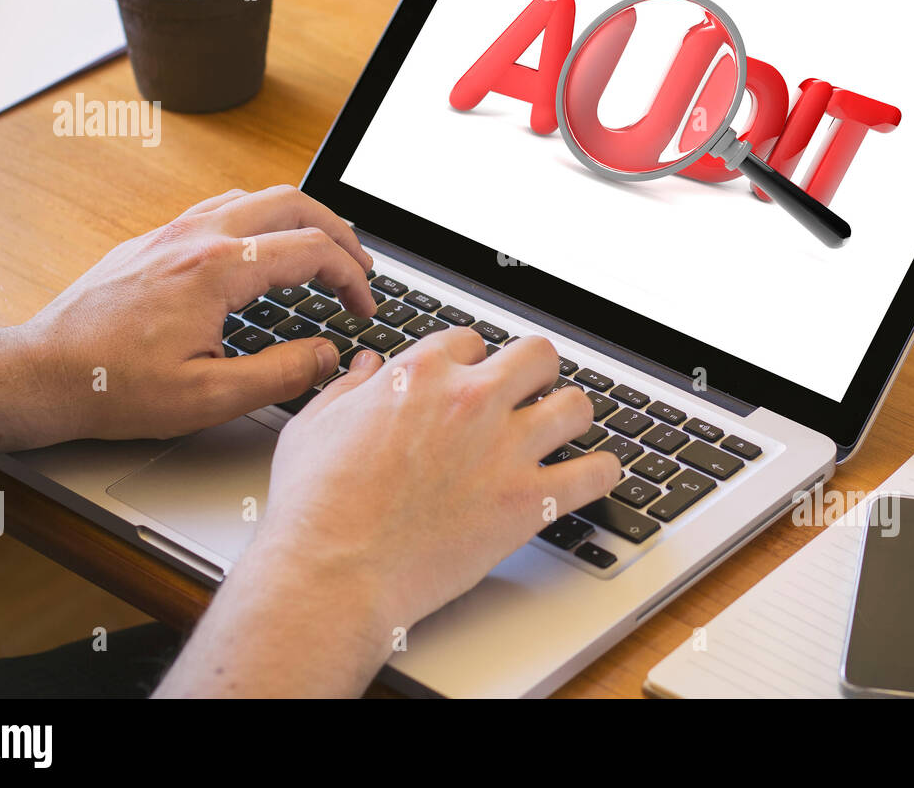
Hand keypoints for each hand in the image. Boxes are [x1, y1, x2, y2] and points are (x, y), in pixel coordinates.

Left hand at [18, 185, 376, 443]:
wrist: (42, 372)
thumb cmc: (114, 386)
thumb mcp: (208, 398)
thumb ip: (280, 374)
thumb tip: (326, 355)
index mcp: (217, 269)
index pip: (312, 251)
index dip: (352, 279)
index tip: (363, 308)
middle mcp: (197, 236)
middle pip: (293, 203)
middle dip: (339, 233)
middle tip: (360, 268)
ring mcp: (174, 231)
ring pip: (258, 197)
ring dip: (302, 220)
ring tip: (324, 254)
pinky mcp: (156, 239)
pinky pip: (225, 207)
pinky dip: (264, 220)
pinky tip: (266, 250)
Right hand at [156, 329, 619, 696]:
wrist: (334, 572)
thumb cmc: (315, 507)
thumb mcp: (313, 426)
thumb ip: (347, 389)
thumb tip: (365, 366)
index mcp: (420, 374)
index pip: (471, 341)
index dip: (471, 363)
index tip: (471, 383)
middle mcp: (471, 399)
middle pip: (538, 354)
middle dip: (535, 373)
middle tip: (529, 396)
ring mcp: (505, 447)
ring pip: (577, 405)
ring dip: (571, 417)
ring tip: (562, 434)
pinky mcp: (529, 499)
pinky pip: (597, 473)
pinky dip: (601, 474)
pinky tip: (591, 477)